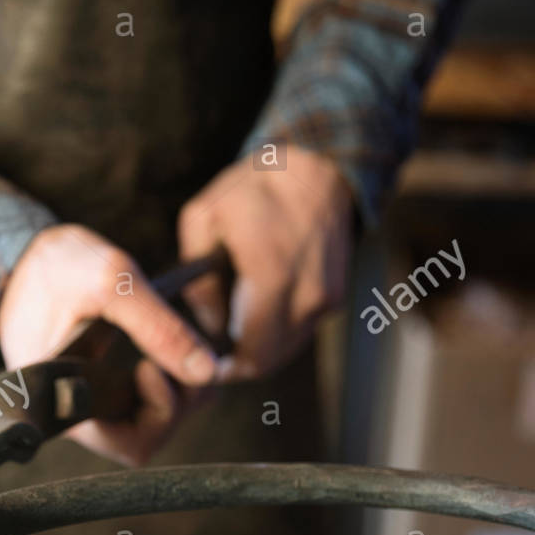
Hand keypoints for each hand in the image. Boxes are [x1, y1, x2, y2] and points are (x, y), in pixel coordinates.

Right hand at [0, 224, 217, 465]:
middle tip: (181, 353)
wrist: (24, 260)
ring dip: (182, 388)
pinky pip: (152, 398)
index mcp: (69, 402)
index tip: (150, 367)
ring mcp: (97, 401)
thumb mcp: (109, 282)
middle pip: (150, 435)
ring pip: (156, 419)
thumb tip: (208, 372)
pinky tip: (178, 345)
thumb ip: (158, 327)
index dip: (157, 414)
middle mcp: (84, 413)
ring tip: (180, 345)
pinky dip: (175, 375)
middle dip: (178, 398)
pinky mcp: (107, 385)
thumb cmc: (54, 271)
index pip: (129, 443)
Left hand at [179, 146, 353, 379]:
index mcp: (272, 275)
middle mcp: (307, 293)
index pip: (251, 351)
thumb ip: (198, 279)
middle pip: (269, 359)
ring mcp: (326, 297)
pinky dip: (279, 329)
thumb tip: (209, 324)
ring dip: (260, 347)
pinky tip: (257, 310)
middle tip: (211, 354)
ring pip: (287, 348)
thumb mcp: (204, 218)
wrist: (321, 165)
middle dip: (239, 363)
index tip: (203, 366)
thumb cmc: (257, 187)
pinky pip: (301, 328)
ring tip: (231, 331)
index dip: (225, 368)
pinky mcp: (335, 296)